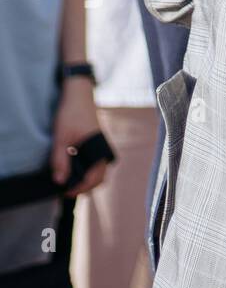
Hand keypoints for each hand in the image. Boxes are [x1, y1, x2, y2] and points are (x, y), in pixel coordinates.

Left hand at [50, 78, 108, 196]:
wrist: (78, 94)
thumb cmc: (71, 115)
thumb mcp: (61, 138)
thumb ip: (60, 161)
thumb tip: (60, 182)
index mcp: (99, 151)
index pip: (93, 179)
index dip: (78, 189)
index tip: (63, 193)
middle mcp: (103, 151)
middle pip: (98, 178)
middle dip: (83, 187)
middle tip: (65, 190)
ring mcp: (101, 147)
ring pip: (97, 171)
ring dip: (85, 178)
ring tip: (68, 180)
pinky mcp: (96, 144)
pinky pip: (94, 163)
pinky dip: (85, 169)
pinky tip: (72, 167)